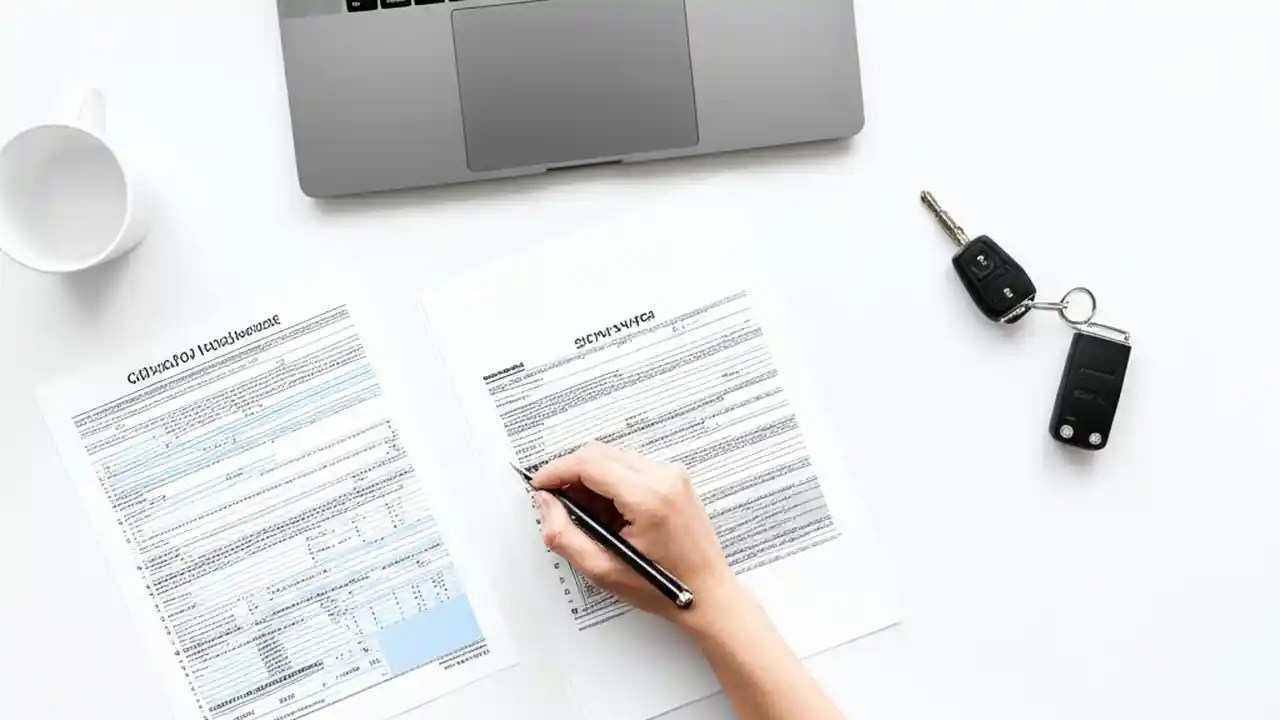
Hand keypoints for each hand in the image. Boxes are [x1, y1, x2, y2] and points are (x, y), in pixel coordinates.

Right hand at [532, 442, 740, 628]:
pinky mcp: (675, 479)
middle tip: (558, 504)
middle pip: (600, 454)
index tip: (539, 484)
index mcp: (648, 497)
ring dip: (592, 480)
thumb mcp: (603, 570)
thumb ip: (564, 534)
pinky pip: (631, 467)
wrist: (708, 594)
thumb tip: (546, 503)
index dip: (556, 470)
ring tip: (589, 518)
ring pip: (614, 458)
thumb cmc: (665, 587)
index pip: (589, 463)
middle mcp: (664, 477)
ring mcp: (673, 475)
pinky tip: (610, 514)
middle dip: (571, 474)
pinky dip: (611, 483)